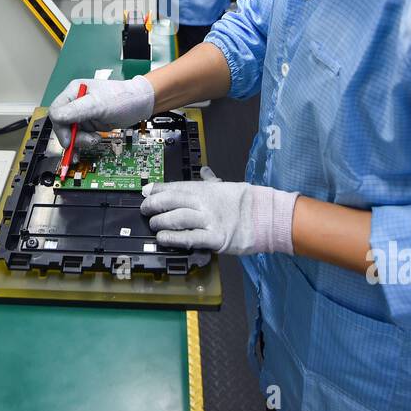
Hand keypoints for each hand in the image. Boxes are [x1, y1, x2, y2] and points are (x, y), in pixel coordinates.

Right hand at [47, 76, 154, 151]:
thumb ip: (76, 110)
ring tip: (95, 139)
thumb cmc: (123, 97)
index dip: (61, 127)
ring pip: (71, 133)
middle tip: (88, 140)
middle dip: (74, 136)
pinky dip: (84, 143)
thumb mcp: (98, 104)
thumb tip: (56, 117)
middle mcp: (76, 103)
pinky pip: (81, 136)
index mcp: (74, 92)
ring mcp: (83, 114)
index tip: (69, 139)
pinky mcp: (90, 123)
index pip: (56, 112)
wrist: (141, 104)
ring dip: (82, 140)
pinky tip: (90, 144)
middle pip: (62, 125)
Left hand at [141, 167, 297, 254]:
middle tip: (145, 209)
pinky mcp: (214, 238)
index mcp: (205, 189)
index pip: (175, 186)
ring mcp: (208, 220)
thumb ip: (211, 180)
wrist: (266, 216)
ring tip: (153, 225)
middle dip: (153, 205)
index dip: (157, 189)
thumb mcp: (226, 186)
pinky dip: (173, 238)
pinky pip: (189, 238)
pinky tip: (162, 239)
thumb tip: (203, 170)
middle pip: (170, 201)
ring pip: (176, 218)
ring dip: (160, 222)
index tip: (146, 192)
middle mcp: (203, 202)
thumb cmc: (246, 202)